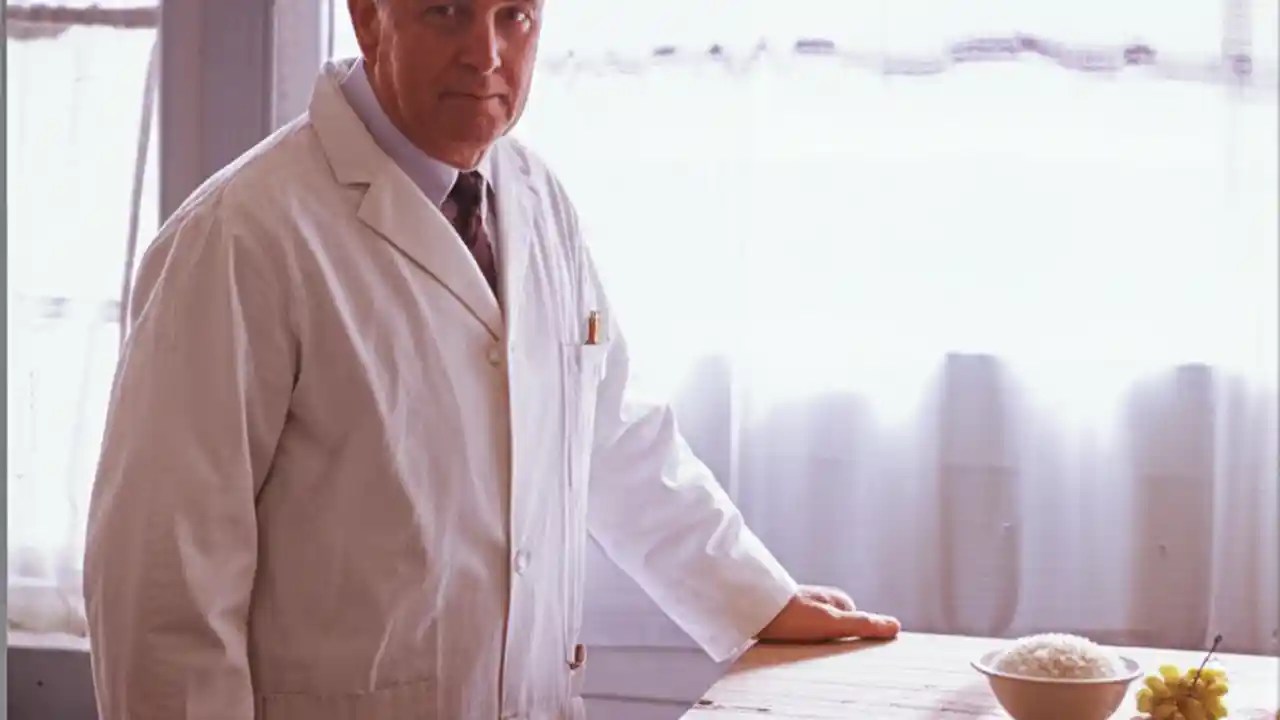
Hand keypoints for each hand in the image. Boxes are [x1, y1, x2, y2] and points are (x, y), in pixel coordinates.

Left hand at [757, 585, 900, 642]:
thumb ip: (864, 625)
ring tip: (809, 650)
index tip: (856, 653)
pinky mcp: (784, 614)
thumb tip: (896, 626)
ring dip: (814, 639)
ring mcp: (801, 604)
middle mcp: (820, 599)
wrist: (752, 607)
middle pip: (836, 624)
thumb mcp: (834, 622)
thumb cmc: (794, 615)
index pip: (856, 621)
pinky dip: (799, 638)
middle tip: (828, 653)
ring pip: (816, 627)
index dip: (856, 636)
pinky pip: (798, 629)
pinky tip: (793, 645)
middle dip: (835, 638)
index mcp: (836, 598)